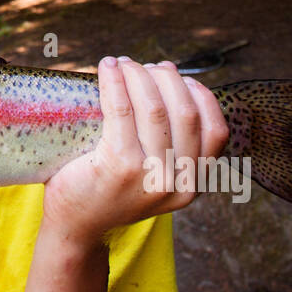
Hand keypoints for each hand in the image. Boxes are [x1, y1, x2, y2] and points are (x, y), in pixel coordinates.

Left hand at [41, 58, 229, 246]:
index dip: (199, 94)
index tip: (178, 77)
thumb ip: (171, 146)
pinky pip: (121, 110)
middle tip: (143, 67)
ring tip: (123, 64)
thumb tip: (168, 79)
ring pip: (154, 107)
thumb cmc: (109, 191)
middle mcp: (178, 183)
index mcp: (194, 185)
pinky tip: (108, 67)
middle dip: (166, 78)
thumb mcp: (156, 178)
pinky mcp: (118, 167)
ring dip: (138, 74)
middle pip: (186, 112)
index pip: (216, 129)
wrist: (75, 227)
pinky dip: (116, 81)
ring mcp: (150, 176)